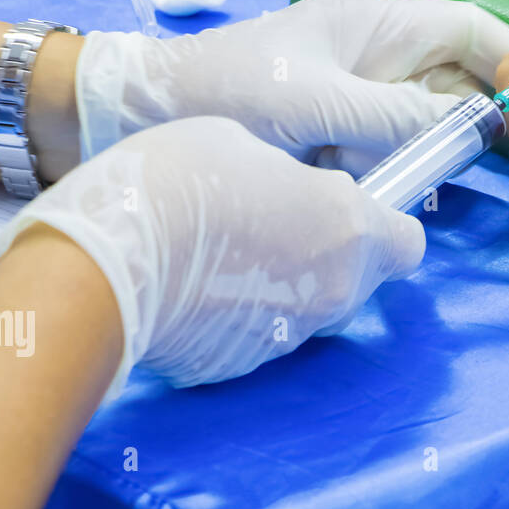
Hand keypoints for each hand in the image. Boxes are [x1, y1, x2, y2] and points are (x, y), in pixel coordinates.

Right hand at [0, 117, 423, 394]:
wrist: (100, 262)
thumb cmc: (176, 180)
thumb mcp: (248, 142)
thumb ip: (293, 177)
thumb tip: (293, 196)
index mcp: (349, 229)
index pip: (408, 243)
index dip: (382, 223)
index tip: (349, 205)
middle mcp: (333, 291)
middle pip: (359, 278)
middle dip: (331, 253)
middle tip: (277, 222)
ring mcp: (288, 335)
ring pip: (309, 308)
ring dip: (286, 285)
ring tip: (226, 254)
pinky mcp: (240, 366)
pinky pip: (257, 334)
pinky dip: (240, 314)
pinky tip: (196, 288)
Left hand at [77, 0, 508, 175]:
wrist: (138, 116)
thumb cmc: (226, 95)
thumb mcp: (316, 104)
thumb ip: (396, 117)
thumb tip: (466, 134)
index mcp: (375, 25)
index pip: (467, 29)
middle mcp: (375, 54)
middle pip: (454, 83)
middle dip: (466, 125)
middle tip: (478, 170)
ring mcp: (355, 93)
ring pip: (424, 124)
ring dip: (425, 155)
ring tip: (411, 182)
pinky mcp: (335, 131)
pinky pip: (389, 150)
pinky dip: (393, 173)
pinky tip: (384, 193)